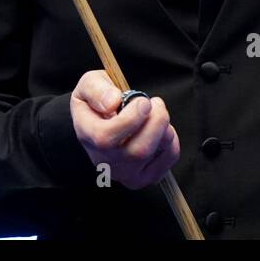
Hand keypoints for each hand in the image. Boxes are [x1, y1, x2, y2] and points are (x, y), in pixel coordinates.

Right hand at [70, 70, 180, 189]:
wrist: (103, 119)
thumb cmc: (98, 100)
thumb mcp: (89, 83)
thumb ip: (97, 89)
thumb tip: (112, 103)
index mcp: (87, 136)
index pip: (106, 139)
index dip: (130, 119)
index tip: (143, 101)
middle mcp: (104, 161)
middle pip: (137, 151)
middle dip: (156, 121)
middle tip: (156, 103)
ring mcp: (125, 173)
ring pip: (153, 154)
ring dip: (164, 127)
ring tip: (156, 114)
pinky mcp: (145, 177)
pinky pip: (168, 158)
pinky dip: (171, 139)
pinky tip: (159, 129)